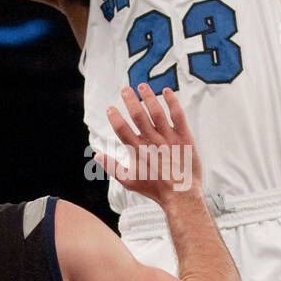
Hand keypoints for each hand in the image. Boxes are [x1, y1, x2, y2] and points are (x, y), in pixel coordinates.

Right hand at [96, 84, 200, 208]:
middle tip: (125, 89)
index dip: (114, 117)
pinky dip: (172, 102)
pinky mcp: (184, 137)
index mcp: (137, 151)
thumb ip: (112, 167)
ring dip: (148, 96)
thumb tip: (96, 155)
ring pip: (156, 112)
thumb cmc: (154, 189)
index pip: (122, 129)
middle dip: (130, 100)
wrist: (181, 195)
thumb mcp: (129, 181)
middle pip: (138, 115)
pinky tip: (166, 91)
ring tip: (141, 85)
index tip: (110, 108)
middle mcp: (152, 142)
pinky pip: (178, 115)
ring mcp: (169, 138)